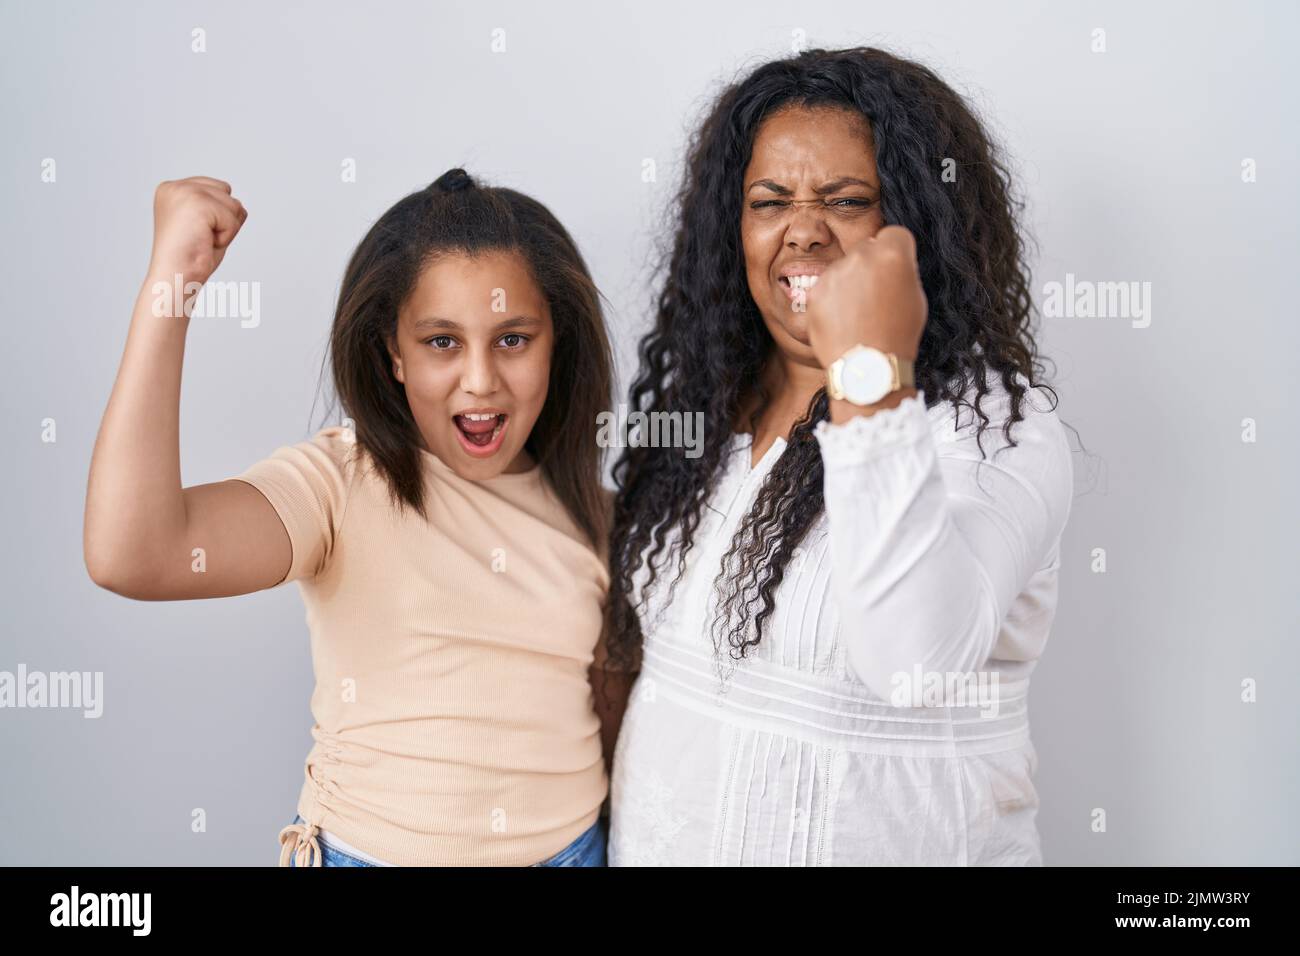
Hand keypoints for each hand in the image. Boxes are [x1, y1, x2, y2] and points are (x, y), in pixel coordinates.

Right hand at [147, 177, 247, 285]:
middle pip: (226, 192)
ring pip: (233, 204)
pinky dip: (226, 237)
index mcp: (172, 189)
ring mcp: (184, 192)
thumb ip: (217, 209)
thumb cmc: (189, 258)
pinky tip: (205, 243)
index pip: (217, 189)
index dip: (217, 216)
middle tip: (201, 237)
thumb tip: (240, 206)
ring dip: (226, 229)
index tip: (196, 232)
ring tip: (202, 240)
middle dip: (223, 219)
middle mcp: (175, 187)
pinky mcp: (197, 203)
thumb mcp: (204, 226)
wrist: (175, 277)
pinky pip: (233, 220)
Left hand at [802, 225, 926, 368]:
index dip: (895, 252)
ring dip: (850, 282)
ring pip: (844, 268)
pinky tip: (844, 321)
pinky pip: (827, 288)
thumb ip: (902, 271)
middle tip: (876, 294)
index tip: (894, 269)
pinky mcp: (815, 291)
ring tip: (860, 314)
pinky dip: (833, 300)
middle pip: (866, 248)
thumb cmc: (897, 335)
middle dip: (870, 265)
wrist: (866, 367)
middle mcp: (861, 256)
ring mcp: (834, 272)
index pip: (894, 234)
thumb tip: (891, 263)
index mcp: (892, 253)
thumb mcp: (915, 297)